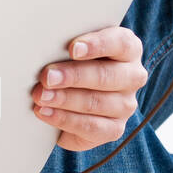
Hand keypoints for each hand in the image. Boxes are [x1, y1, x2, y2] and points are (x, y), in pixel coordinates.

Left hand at [32, 26, 148, 151]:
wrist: (67, 99)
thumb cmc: (69, 62)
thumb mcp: (68, 49)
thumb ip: (64, 45)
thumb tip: (41, 45)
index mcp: (127, 49)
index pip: (121, 43)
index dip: (98, 45)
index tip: (72, 48)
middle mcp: (131, 76)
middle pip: (107, 75)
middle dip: (73, 76)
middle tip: (47, 77)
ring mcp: (125, 105)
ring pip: (98, 102)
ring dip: (65, 99)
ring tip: (41, 96)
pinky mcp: (114, 129)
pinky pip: (92, 127)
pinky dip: (65, 120)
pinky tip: (45, 112)